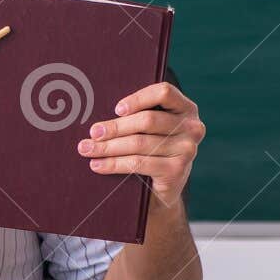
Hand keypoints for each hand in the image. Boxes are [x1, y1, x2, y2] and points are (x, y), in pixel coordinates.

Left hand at [77, 82, 204, 209]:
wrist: (162, 187)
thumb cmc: (150, 148)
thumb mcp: (148, 128)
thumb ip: (135, 115)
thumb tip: (98, 118)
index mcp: (185, 108)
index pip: (164, 92)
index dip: (139, 98)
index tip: (116, 109)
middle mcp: (192, 127)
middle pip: (147, 120)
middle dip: (115, 127)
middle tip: (92, 133)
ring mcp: (187, 149)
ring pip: (139, 143)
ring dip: (108, 147)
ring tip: (87, 149)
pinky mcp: (178, 170)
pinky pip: (139, 163)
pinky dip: (114, 164)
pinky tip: (97, 165)